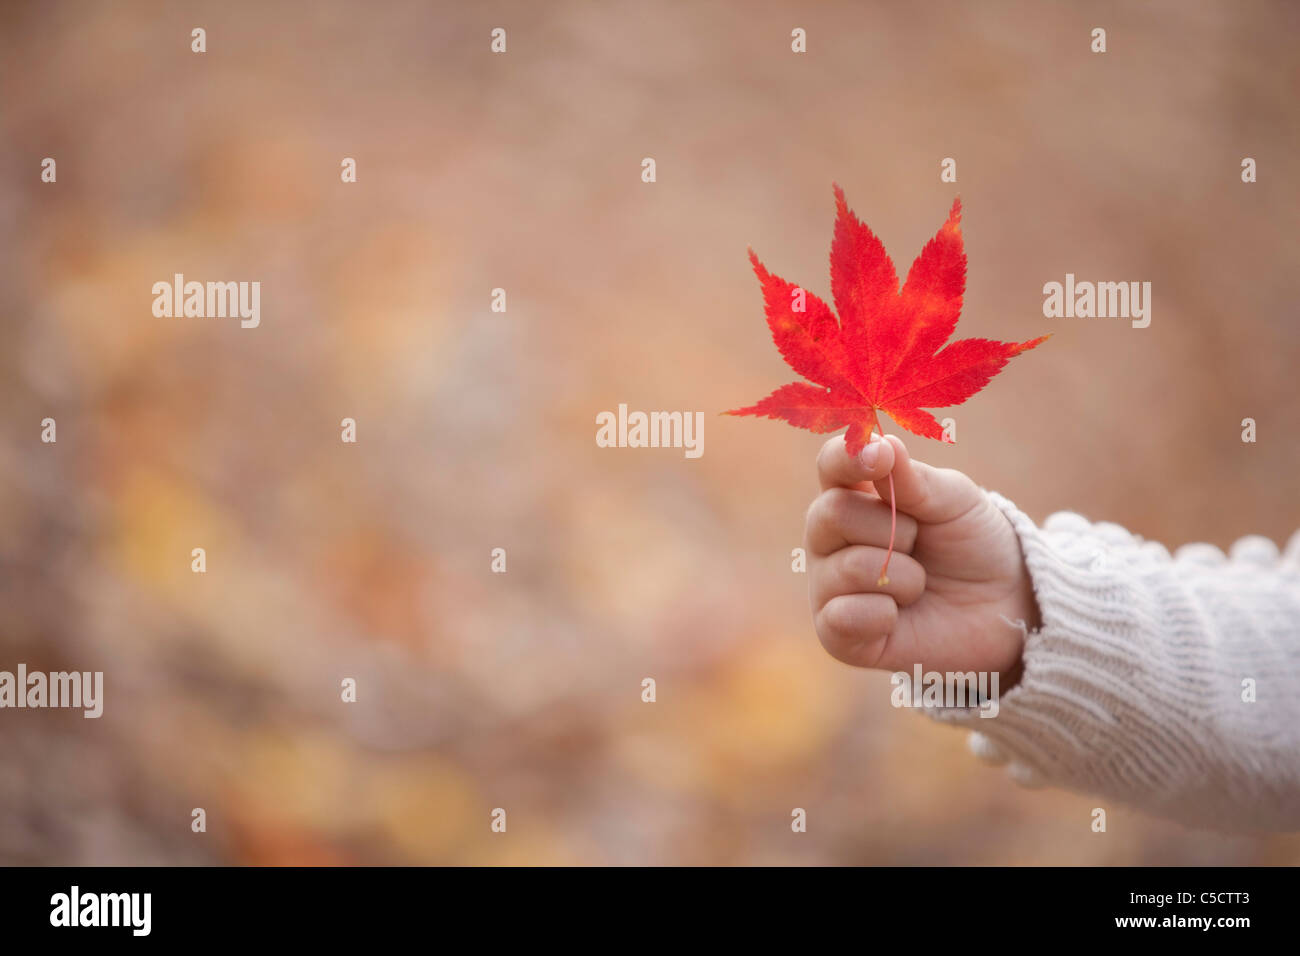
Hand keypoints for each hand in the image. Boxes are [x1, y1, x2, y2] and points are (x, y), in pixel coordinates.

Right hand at [805, 433, 1039, 683]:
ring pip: (847, 568)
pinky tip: (900, 616)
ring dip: (902, 576)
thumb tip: (879, 444)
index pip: (830, 464)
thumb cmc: (974, 543)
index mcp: (854, 494)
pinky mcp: (837, 633)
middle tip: (919, 542)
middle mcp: (831, 537)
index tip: (880, 458)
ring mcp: (829, 584)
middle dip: (893, 528)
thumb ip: (915, 477)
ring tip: (919, 584)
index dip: (847, 457)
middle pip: (830, 513)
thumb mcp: (956, 501)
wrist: (1004, 607)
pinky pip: (842, 617)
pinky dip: (883, 614)